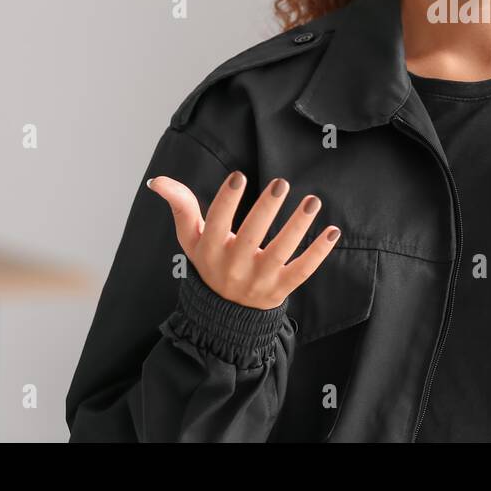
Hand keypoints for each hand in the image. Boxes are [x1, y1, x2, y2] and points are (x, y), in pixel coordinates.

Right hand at [147, 171, 340, 309]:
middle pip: (251, 236)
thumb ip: (180, 207)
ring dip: (298, 226)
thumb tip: (157, 181)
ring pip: (281, 252)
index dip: (226, 201)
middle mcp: (234, 267)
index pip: (216, 224)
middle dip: (266, 209)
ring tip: (312, 201)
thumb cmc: (210, 263)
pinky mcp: (281, 288)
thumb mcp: (191, 238)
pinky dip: (319, 252)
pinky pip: (302, 270)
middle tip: (281, 182)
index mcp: (210, 251)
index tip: (239, 176)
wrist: (225, 313)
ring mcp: (259, 280)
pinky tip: (332, 231)